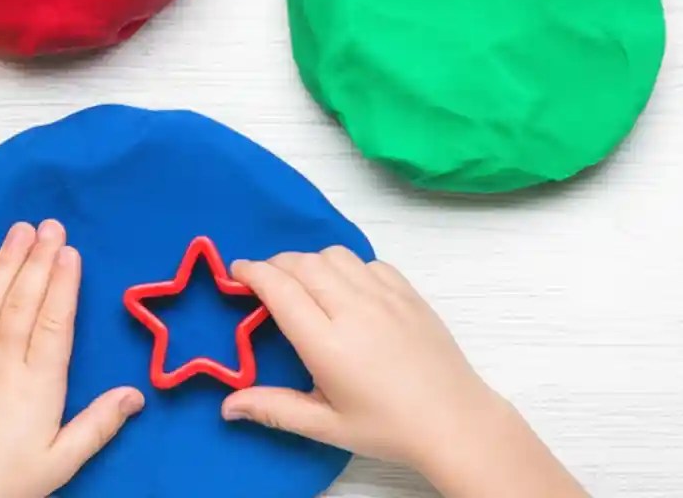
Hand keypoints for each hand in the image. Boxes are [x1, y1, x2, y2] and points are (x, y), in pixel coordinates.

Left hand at [0, 220, 144, 497]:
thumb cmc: (6, 480)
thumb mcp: (62, 460)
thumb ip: (98, 424)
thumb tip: (135, 395)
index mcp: (39, 384)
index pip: (54, 323)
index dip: (62, 284)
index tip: (69, 252)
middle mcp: (4, 363)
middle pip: (22, 301)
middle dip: (37, 259)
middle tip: (49, 226)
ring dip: (4, 263)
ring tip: (18, 231)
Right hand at [222, 248, 585, 497]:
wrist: (455, 422)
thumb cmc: (387, 427)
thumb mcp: (326, 425)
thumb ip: (275, 409)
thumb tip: (227, 406)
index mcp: (328, 343)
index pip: (280, 288)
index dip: (252, 273)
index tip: (236, 272)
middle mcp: (354, 310)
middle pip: (303, 263)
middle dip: (276, 264)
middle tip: (264, 281)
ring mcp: (385, 297)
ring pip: (335, 255)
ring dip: (311, 262)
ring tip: (304, 283)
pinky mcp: (408, 293)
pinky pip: (368, 262)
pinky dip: (347, 267)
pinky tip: (346, 290)